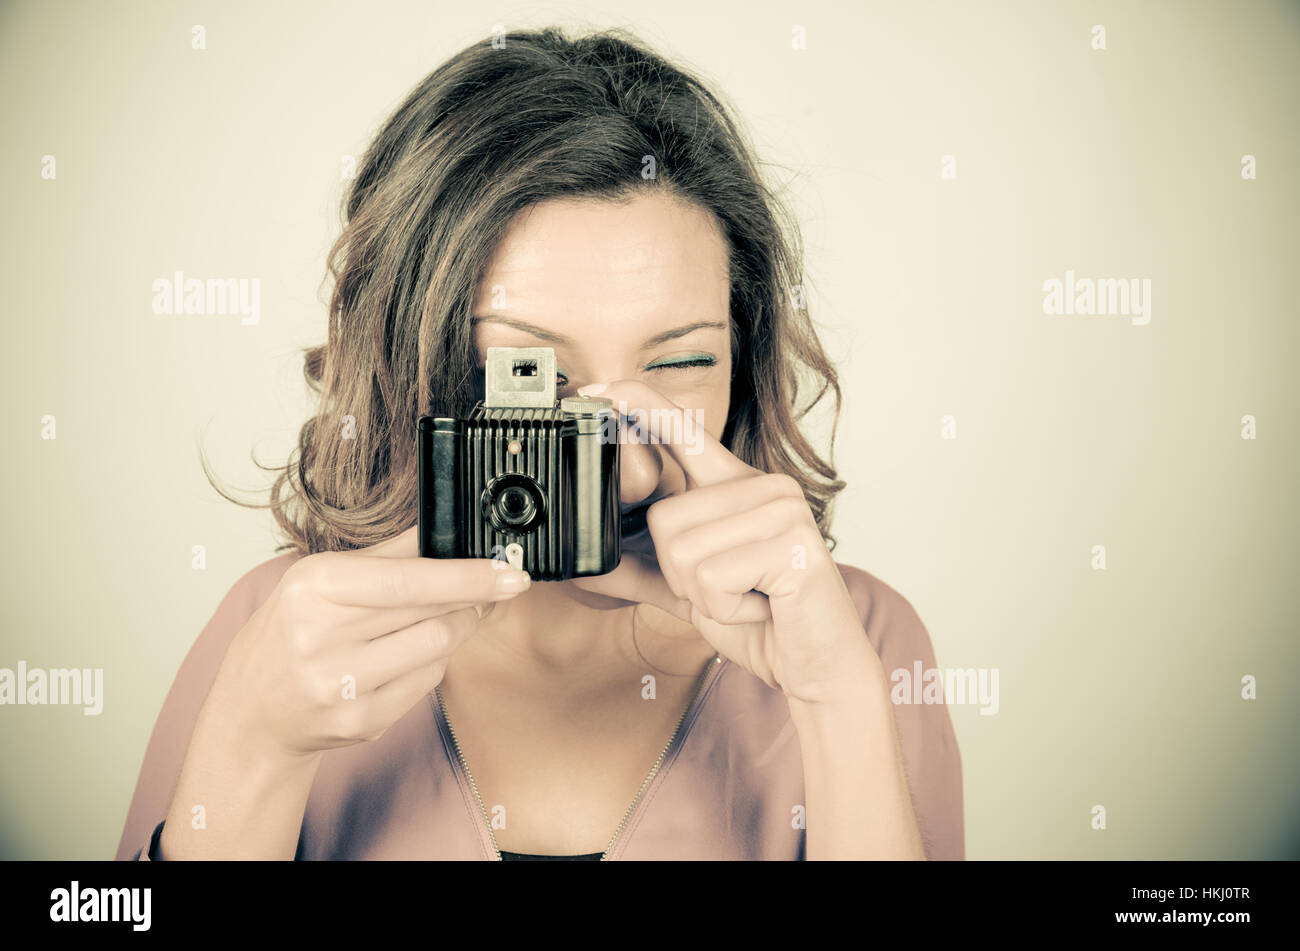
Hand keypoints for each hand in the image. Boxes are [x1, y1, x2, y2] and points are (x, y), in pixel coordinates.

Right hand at [209, 525, 530, 758]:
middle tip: (503, 585)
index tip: (510, 572)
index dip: (469, 576)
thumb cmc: (293, 630)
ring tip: (461, 612)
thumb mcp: (323, 576)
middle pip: (432, 615)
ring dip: (461, 627)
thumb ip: (389, 552)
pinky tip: (418, 650)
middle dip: (477, 598)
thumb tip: (448, 527)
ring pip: (437, 650)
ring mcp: (341, 688)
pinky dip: (434, 661)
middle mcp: (322, 640)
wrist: (253, 708)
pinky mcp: (360, 723)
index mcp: (314, 589)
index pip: (409, 581)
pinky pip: (426, 684)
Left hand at [573, 381, 885, 706]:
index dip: (637, 403)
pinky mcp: (793, 544)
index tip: (597, 391)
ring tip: (746, 597)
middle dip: (680, 574)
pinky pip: (712, 578)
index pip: (682, 428)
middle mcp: (763, 485)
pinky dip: (726, 609)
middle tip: (727, 589)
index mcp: (736, 484)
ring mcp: (782, 509)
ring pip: (683, 551)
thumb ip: (638, 569)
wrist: (819, 665)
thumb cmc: (760, 619)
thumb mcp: (687, 588)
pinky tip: (759, 606)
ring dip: (704, 595)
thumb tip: (580, 565)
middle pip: (663, 518)